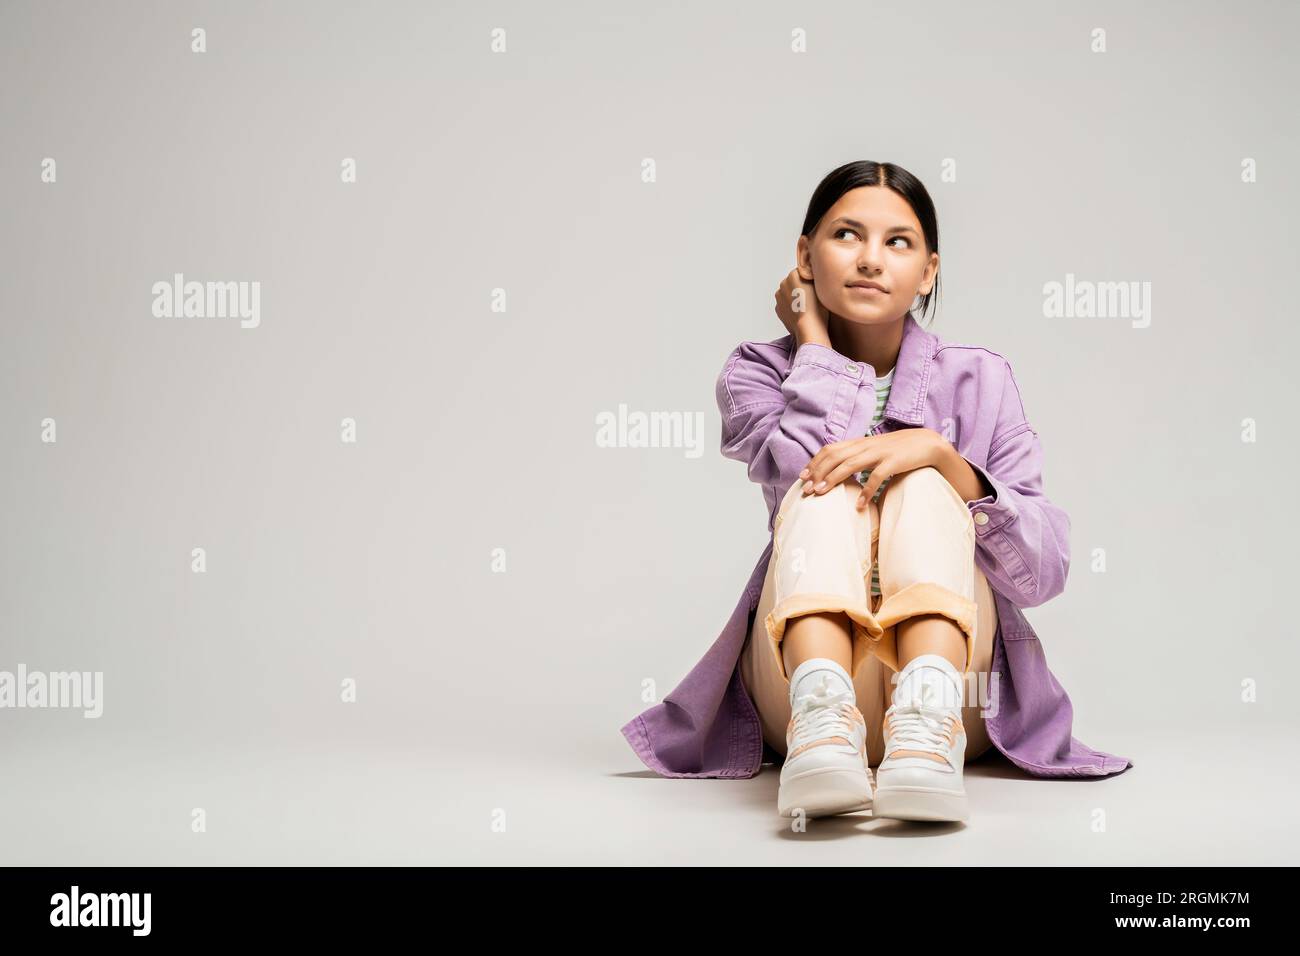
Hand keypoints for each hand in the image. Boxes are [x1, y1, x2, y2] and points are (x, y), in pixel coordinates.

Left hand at [774, 268, 829, 341]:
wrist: (809, 326)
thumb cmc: (817, 307)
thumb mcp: (820, 285)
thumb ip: (814, 276)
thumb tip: (813, 273)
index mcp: (794, 274)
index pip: (803, 272)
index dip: (810, 279)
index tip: (816, 287)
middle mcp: (783, 283)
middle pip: (794, 282)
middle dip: (801, 287)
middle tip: (812, 297)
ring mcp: (779, 297)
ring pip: (789, 293)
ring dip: (795, 297)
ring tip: (806, 306)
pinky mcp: (778, 308)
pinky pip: (785, 304)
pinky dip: (791, 307)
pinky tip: (800, 312)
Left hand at [798, 428, 948, 508]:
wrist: (928, 443)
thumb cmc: (898, 450)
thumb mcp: (874, 449)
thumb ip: (857, 456)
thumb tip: (837, 470)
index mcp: (859, 442)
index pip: (830, 449)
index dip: (814, 462)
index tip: (802, 477)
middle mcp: (866, 445)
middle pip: (835, 457)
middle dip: (818, 473)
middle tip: (806, 489)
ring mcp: (879, 453)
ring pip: (850, 464)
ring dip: (833, 479)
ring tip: (821, 493)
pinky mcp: (894, 462)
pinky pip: (876, 477)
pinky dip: (866, 491)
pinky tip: (859, 505)